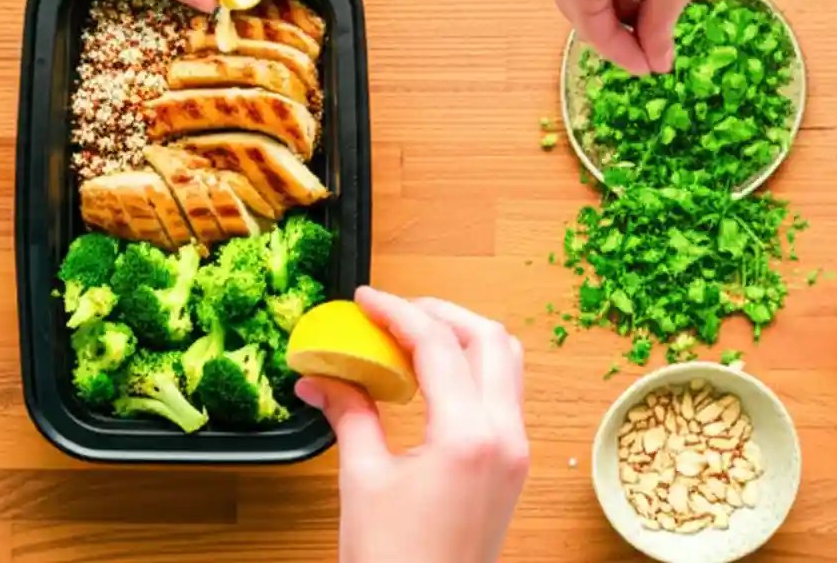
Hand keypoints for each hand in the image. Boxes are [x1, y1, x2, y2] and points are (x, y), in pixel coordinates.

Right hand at [295, 287, 529, 562]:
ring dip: (462, 339)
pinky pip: (504, 396)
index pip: (438, 345)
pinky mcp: (513, 467)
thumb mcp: (362, 479)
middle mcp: (506, 436)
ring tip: (410, 340)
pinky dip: (473, 372)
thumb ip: (348, 413)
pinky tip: (430, 380)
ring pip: (505, 363)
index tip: (364, 299)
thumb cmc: (395, 561)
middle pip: (489, 339)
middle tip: (391, 314)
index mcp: (469, 436)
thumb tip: (320, 376)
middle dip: (440, 315)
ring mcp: (516, 452)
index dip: (397, 312)